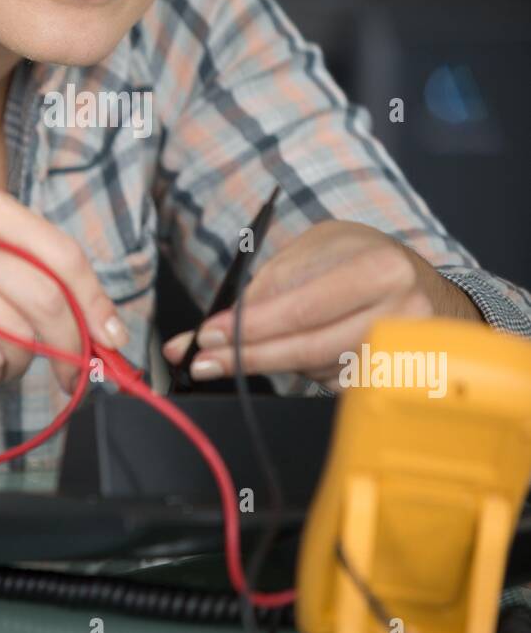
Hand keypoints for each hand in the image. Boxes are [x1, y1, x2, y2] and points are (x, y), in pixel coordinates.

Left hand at [162, 219, 480, 392]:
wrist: (430, 291)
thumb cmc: (368, 260)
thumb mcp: (321, 247)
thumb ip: (275, 281)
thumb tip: (222, 324)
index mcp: (382, 270)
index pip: (302, 308)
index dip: (249, 327)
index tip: (206, 337)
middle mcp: (400, 316)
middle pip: (307, 349)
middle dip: (246, 356)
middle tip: (202, 361)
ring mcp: (402, 357)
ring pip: (315, 372)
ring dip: (276, 361)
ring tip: (252, 346)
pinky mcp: (394, 385)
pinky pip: (331, 385)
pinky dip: (306, 370)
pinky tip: (301, 351)